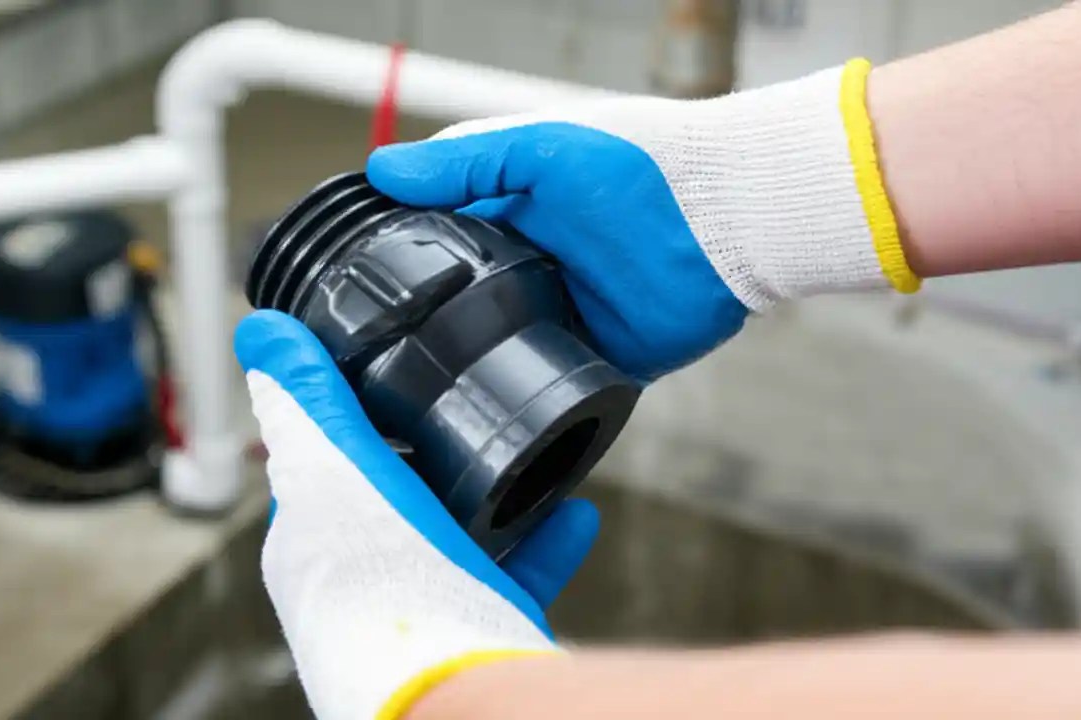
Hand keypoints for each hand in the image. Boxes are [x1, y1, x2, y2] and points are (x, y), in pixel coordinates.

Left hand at [236, 310, 594, 719]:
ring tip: (532, 457)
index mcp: (309, 537)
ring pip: (457, 537)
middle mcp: (355, 577)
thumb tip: (260, 330)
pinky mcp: (472, 632)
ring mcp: (415, 606)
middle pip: (395, 497)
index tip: (388, 381)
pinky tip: (575, 516)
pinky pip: (512, 576)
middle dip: (436, 456)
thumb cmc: (381, 580)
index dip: (349, 419)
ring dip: (497, 492)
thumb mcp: (337, 465)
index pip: (319, 464)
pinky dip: (544, 543)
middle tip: (473, 414)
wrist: (451, 689)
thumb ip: (306, 401)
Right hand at [366, 61, 918, 379]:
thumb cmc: (643, 166)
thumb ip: (466, 162)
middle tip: (374, 355)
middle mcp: (535, 267)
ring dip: (469, 367)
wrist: (726, 218)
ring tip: (412, 394)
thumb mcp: (541, 147)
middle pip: (464, 302)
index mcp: (517, 215)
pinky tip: (482, 414)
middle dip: (427, 326)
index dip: (402, 261)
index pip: (442, 240)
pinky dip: (525, 399)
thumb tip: (383, 170)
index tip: (354, 285)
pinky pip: (551, 387)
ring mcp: (565, 316)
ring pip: (499, 351)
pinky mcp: (599, 358)